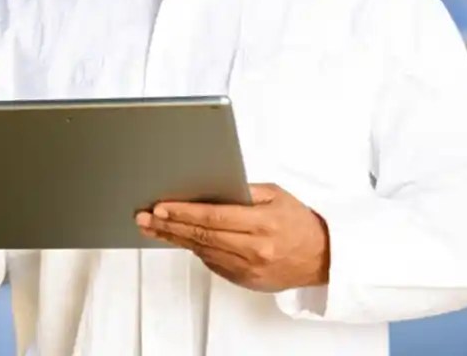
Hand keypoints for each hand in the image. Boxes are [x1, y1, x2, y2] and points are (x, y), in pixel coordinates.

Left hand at [135, 183, 329, 292]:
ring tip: (152, 227)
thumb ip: (244, 191)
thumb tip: (209, 186)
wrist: (322, 258)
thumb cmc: (298, 221)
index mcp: (263, 224)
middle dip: (170, 225)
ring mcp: (249, 268)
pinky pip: (212, 262)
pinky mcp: (245, 280)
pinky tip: (178, 238)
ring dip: (174, 238)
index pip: (214, 217)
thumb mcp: (276, 195)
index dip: (184, 212)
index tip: (160, 207)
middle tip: (144, 217)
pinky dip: (194, 249)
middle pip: (202, 236)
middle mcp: (255, 249)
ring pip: (203, 251)